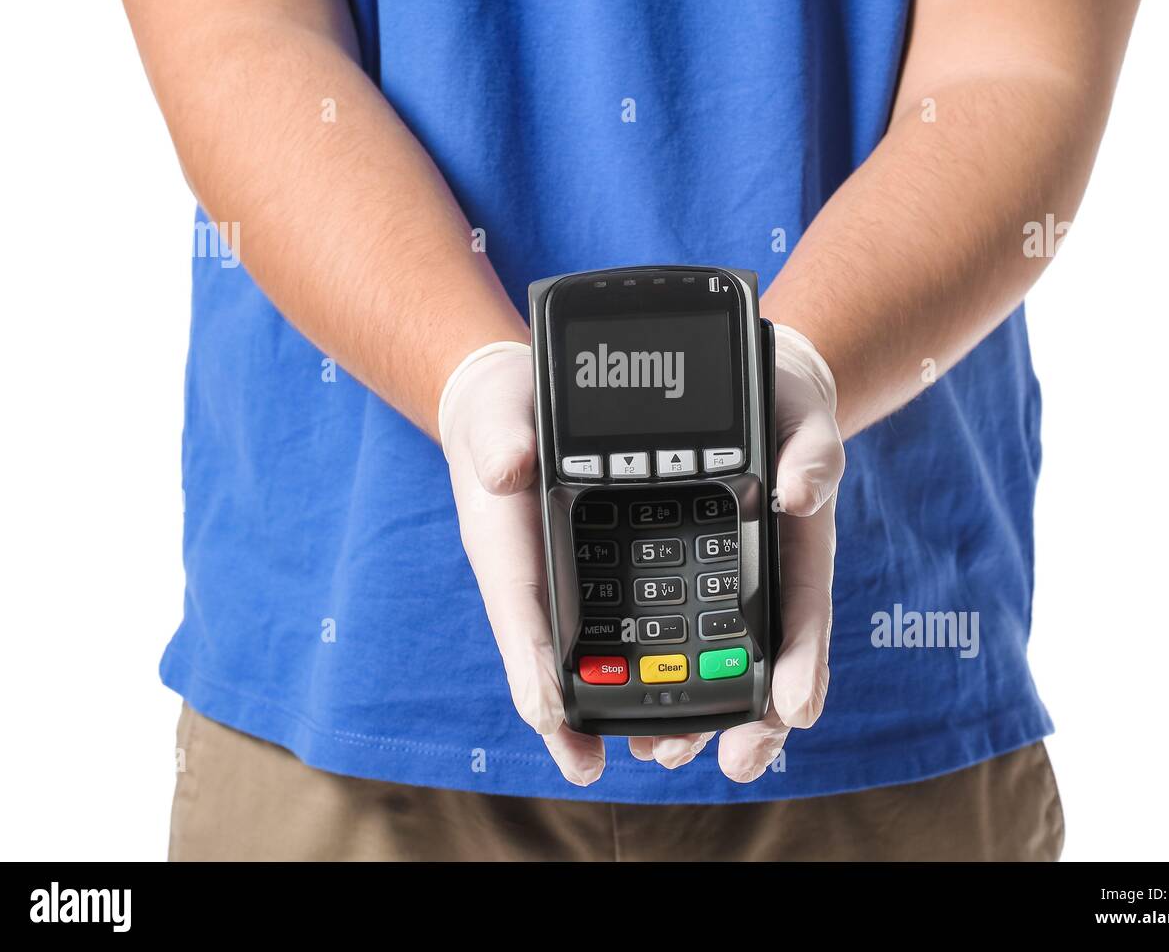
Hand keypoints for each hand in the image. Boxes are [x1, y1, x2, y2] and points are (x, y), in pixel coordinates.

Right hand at [438, 342, 606, 785]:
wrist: (510, 402)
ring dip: (602, 697)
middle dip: (565, 710)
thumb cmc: (500, 412)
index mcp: (504, 542)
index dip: (530, 663)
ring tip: (639, 748)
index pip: (516, 609)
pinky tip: (669, 683)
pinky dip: (628, 658)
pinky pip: (610, 619)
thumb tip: (505, 468)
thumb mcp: (499, 413)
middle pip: (544, 652)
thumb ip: (501, 439)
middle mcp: (531, 572)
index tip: (549, 714)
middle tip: (587, 765)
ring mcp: (560, 575)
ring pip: (579, 647)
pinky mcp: (589, 566)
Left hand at [628, 324, 843, 779]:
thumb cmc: (776, 392)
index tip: (796, 709)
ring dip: (700, 709)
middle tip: (738, 763)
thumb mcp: (801, 411)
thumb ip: (811, 447)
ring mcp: (716, 568)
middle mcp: (758, 563)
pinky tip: (636, 711)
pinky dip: (660, 669)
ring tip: (670, 757)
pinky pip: (666, 623)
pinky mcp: (672, 564)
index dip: (804, 660)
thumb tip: (802, 492)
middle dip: (755, 715)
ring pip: (712, 651)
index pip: (806, 607)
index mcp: (795, 537)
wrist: (720, 368)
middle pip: (763, 652)